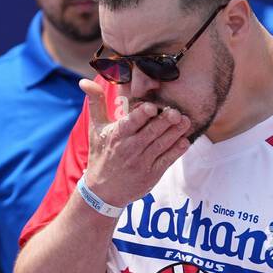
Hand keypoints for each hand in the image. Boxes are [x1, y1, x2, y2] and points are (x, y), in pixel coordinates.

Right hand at [80, 80, 190, 207]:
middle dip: (166, 121)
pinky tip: (184, 140)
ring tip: (186, 121)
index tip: (153, 107)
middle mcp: (130, 148)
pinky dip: (177, 150)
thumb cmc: (101, 154)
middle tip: (177, 112)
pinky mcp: (152, 174)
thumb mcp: (96, 129)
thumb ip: (96, 102)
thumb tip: (85, 81)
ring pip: (162, 144)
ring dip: (176, 132)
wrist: (102, 192)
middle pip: (152, 131)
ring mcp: (142, 162)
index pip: (132, 121)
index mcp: (117, 135)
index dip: (144, 113)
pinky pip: (167, 160)